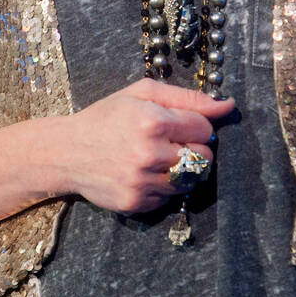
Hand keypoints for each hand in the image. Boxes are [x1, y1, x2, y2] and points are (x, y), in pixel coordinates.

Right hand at [47, 78, 235, 215]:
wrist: (67, 152)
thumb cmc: (107, 117)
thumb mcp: (142, 93)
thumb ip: (188, 97)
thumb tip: (228, 105)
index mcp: (153, 121)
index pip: (205, 128)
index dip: (196, 124)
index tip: (180, 124)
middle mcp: (149, 154)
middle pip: (204, 157)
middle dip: (194, 147)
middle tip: (172, 142)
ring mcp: (143, 182)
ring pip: (191, 180)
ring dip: (182, 169)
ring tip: (159, 157)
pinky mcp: (137, 203)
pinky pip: (170, 197)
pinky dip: (165, 186)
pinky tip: (145, 173)